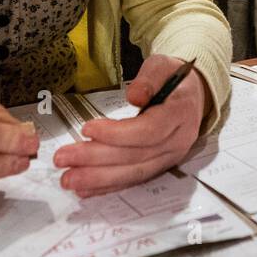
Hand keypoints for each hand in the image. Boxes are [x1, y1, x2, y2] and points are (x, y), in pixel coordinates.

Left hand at [53, 54, 207, 195]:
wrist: (193, 96)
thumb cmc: (175, 80)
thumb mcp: (164, 66)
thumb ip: (149, 78)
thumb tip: (135, 95)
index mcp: (180, 115)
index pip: (149, 131)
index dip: (117, 134)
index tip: (87, 129)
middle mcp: (176, 143)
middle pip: (134, 157)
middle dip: (96, 160)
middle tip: (63, 158)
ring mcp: (168, 159)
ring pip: (132, 174)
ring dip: (97, 179)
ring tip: (68, 179)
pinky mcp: (157, 167)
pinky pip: (131, 180)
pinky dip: (107, 186)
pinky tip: (85, 189)